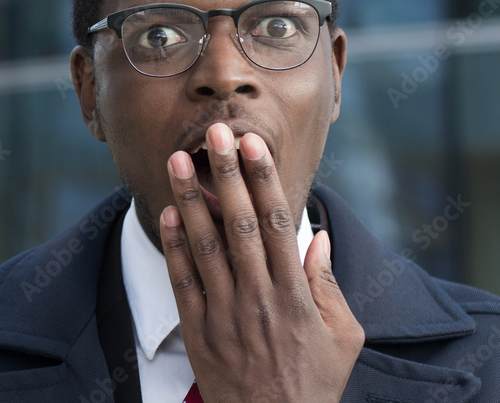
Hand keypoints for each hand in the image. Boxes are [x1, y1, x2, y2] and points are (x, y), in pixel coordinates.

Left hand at [159, 123, 363, 401]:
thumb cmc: (312, 384)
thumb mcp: (342, 338)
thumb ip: (327, 286)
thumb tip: (316, 238)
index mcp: (295, 295)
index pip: (276, 224)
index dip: (263, 181)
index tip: (253, 146)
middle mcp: (258, 297)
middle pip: (237, 224)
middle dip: (226, 175)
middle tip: (214, 133)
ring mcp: (224, 313)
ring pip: (204, 245)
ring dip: (190, 200)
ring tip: (178, 161)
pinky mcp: (198, 329)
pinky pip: (183, 280)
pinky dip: (174, 245)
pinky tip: (169, 214)